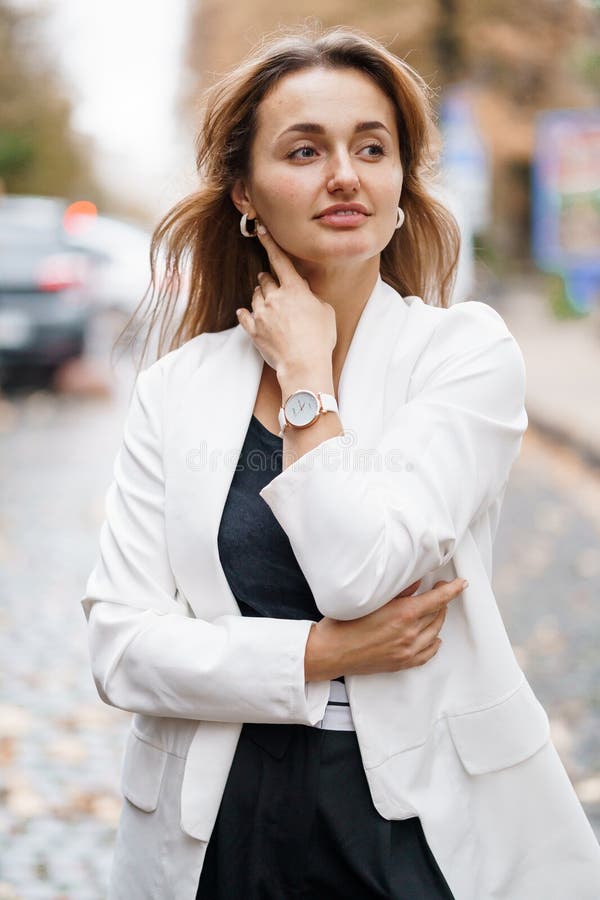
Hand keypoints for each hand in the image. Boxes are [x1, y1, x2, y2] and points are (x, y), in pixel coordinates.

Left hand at [235, 226, 336, 375]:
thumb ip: (311, 296)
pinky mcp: (253, 330)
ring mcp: (261, 313)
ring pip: (255, 296)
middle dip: (269, 280)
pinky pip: (245, 315)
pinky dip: (247, 314)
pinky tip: (248, 314)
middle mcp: (274, 297)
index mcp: (294, 289)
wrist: (304, 365)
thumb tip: (302, 291)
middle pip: (265, 279)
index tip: (261, 230)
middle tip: (276, 288)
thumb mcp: (325, 311)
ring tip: (271, 307)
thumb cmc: (320, 339)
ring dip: (261, 297)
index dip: (270, 243)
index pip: (279, 260)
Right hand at [304, 577, 467, 680]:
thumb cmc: (344, 622)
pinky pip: (428, 653)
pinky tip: (433, 637)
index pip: (438, 600)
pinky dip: (434, 642)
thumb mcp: (371, 599)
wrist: (330, 652)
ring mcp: (407, 651)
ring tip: (434, 610)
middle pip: (437, 614)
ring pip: (434, 632)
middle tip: (438, 591)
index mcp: (404, 614)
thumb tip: (417, 581)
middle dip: (442, 601)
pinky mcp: (402, 663)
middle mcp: (410, 634)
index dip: (452, 590)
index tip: (461, 584)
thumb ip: (398, 590)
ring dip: (437, 619)